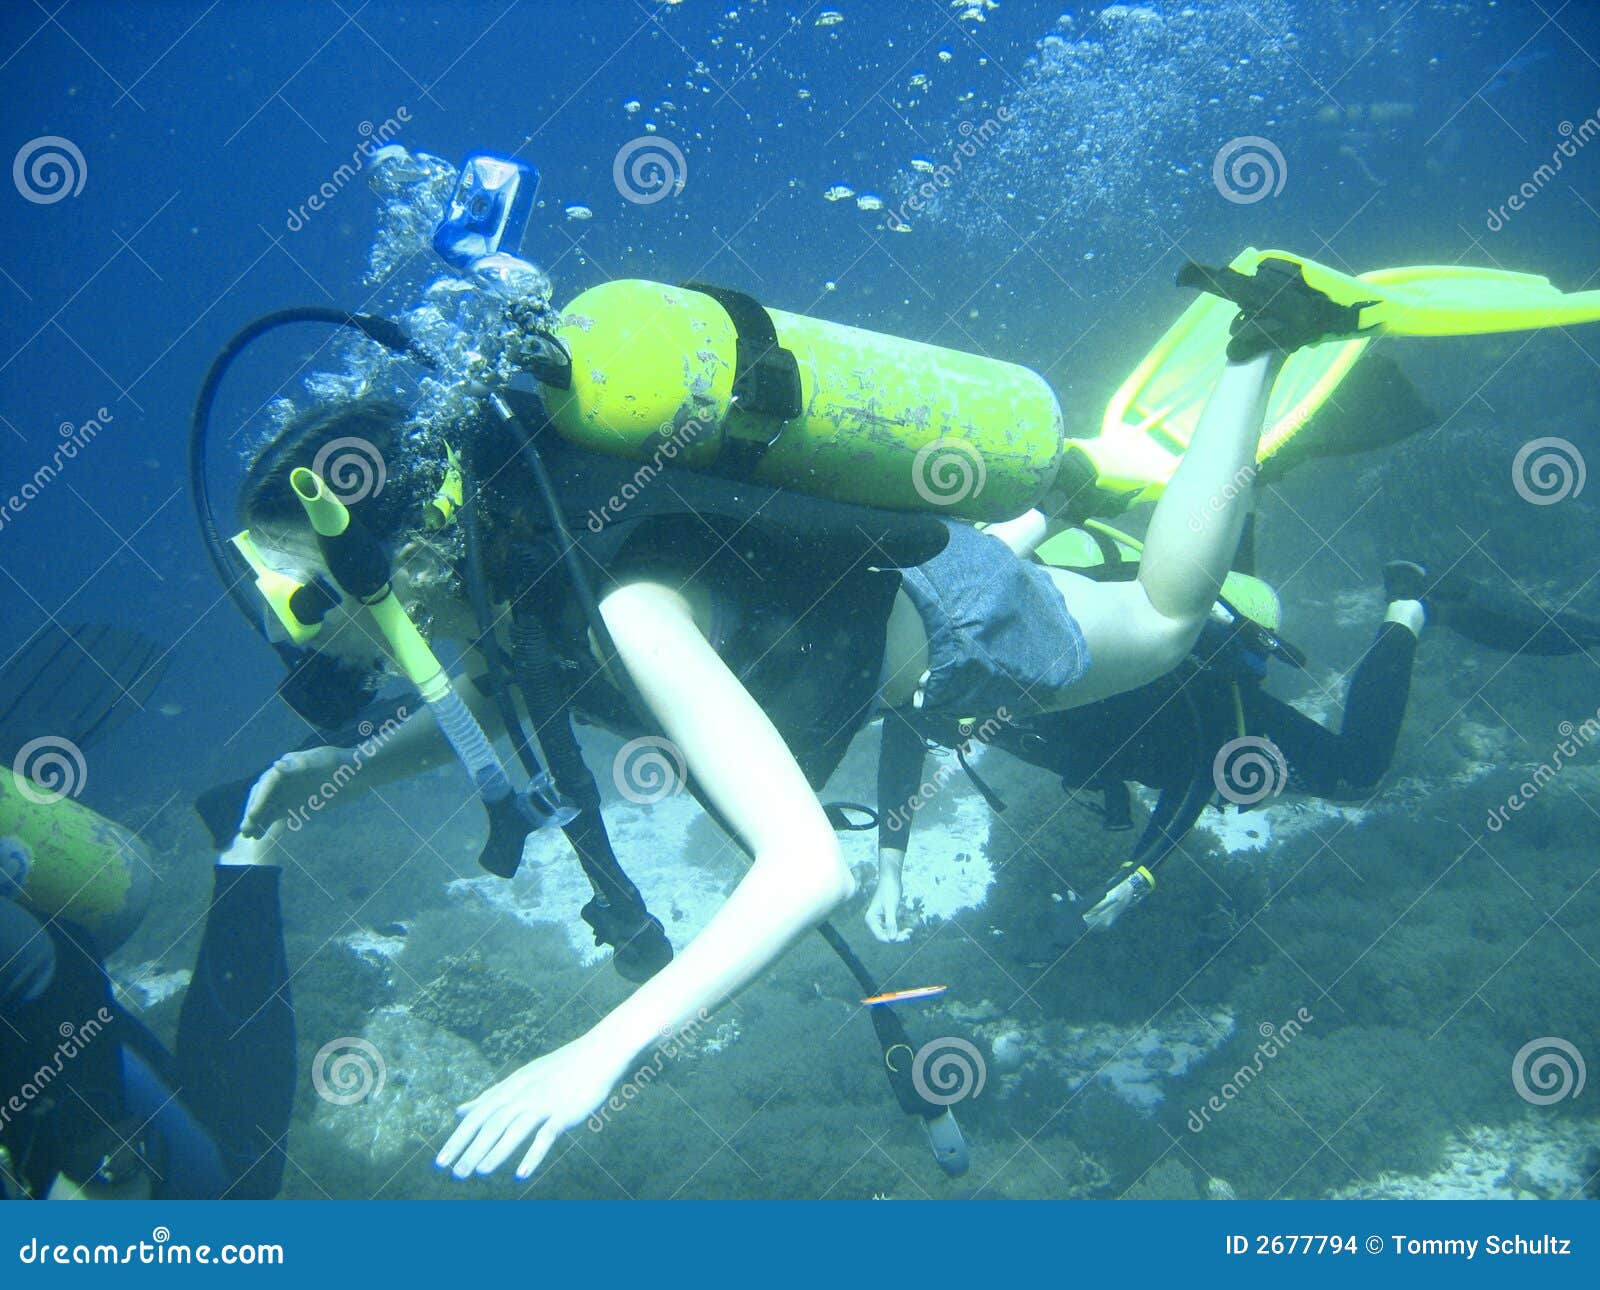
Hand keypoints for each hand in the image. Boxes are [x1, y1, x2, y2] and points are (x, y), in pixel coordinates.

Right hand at [239, 747, 346, 836]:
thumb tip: (276, 766)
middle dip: (254, 811)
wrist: (360, 775)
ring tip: (247, 835)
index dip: (260, 798)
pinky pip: (278, 814)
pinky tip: (259, 836)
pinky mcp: (297, 804)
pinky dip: (268, 824)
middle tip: (245, 828)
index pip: (269, 782)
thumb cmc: (345, 764)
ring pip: (268, 807)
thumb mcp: (326, 761)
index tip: (253, 814)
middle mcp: (285, 778)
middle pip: (264, 795)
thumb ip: (302, 765)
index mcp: (289, 764)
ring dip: (257, 820)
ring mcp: (290, 791)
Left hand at [437, 1030, 632, 1179]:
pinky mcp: (564, 1112)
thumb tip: (459, 1111)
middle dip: (470, 1149)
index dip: (458, 1139)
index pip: (478, 1116)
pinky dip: (533, 1154)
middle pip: (491, 1123)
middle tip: (454, 1173)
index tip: (439, 1162)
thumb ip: (488, 1099)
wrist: (598, 1055)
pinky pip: (546, 1135)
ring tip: (479, 1172)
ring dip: (496, 1151)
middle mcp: (523, 1095)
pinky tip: (521, 1174)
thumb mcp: (519, 1081)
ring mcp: (543, 1103)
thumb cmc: (558, 1070)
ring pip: (514, 1128)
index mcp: (510, 1089)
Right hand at [864, 872, 910, 942]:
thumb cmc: (889, 891)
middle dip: (896, 937)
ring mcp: (880, 919)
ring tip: (909, 932)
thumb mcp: (891, 907)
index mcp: (871, 919)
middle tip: (908, 935)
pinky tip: (908, 929)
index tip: (903, 937)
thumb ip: (891, 923)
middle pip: (885, 936)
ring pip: (889, 933)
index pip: (880, 936)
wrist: (891, 879)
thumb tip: (892, 939)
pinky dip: (899, 930)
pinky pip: (892, 927)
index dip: (891, 939)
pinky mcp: (886, 917)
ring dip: (899, 934)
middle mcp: (874, 921)